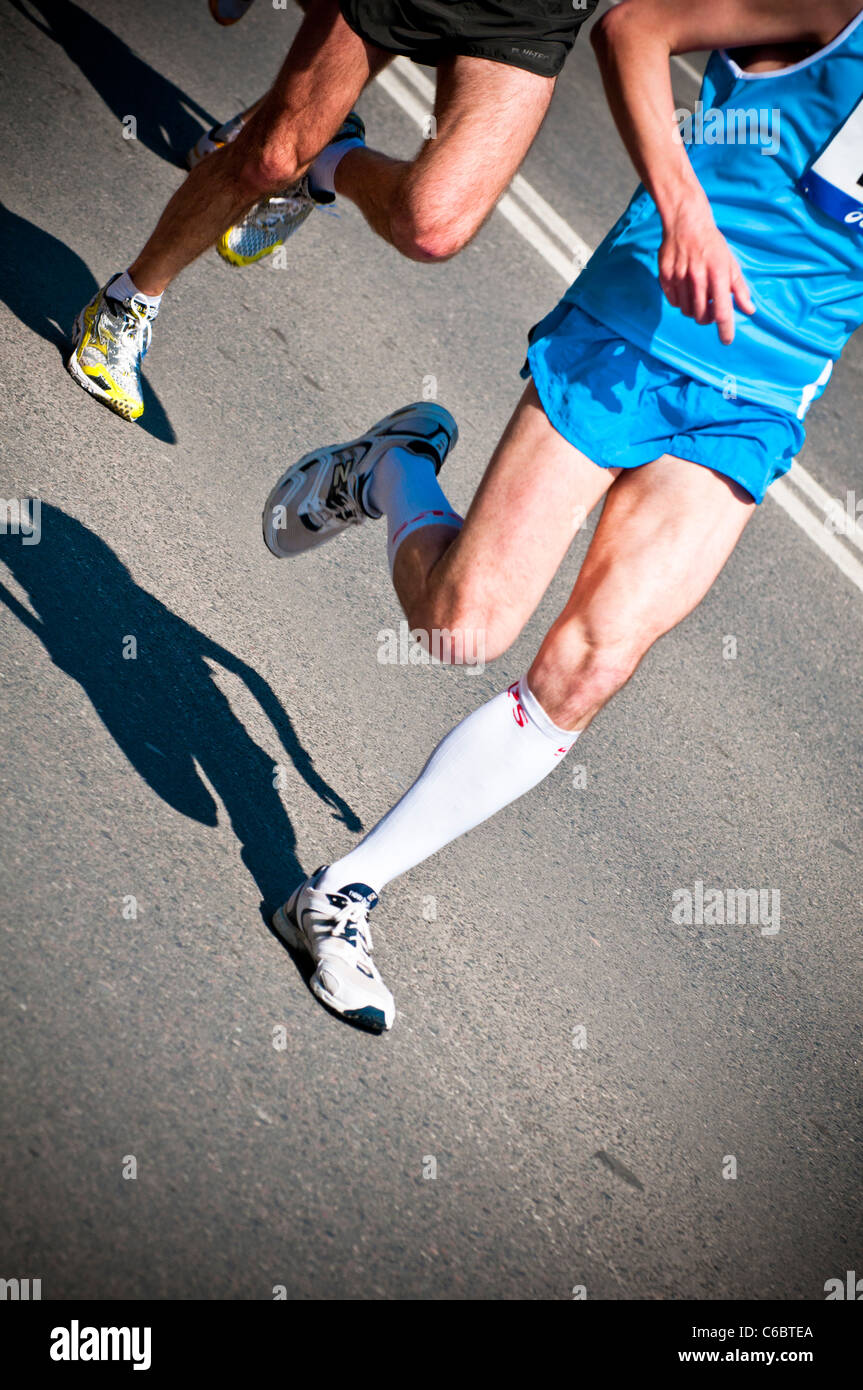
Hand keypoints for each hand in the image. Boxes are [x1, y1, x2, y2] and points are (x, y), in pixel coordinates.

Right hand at [658, 195, 753, 344]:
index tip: (727, 341)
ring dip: (694, 310)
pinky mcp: (665, 277)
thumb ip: (740, 288)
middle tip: (711, 308)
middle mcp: (698, 277)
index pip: (723, 310)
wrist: (686, 222)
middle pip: (702, 316)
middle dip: (708, 318)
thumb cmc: (712, 244)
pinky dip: (681, 302)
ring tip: (698, 296)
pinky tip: (686, 290)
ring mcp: (679, 277)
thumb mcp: (730, 263)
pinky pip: (674, 302)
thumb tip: (750, 310)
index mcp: (718, 273)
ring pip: (687, 311)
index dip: (725, 329)